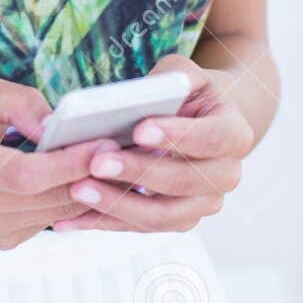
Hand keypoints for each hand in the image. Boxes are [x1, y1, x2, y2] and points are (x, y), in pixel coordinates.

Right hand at [0, 73, 123, 249]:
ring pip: (57, 212)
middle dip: (93, 173)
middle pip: (50, 196)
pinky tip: (84, 177)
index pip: (27, 174)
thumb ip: (19, 102)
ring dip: (89, 188)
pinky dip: (70, 198)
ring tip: (114, 160)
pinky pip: (50, 219)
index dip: (70, 162)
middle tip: (127, 147)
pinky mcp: (3, 242)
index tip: (106, 143)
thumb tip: (58, 123)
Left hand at [53, 56, 254, 232]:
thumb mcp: (184, 75)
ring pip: (160, 215)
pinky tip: (68, 218)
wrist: (196, 124)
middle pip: (181, 182)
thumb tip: (143, 93)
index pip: (209, 138)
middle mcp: (226, 176)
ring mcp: (202, 205)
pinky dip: (102, 223)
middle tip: (97, 161)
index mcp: (234, 135)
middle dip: (136, 172)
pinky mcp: (176, 222)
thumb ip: (171, 77)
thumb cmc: (185, 96)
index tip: (139, 130)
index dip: (176, 136)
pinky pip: (137, 228)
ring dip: (116, 204)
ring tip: (78, 188)